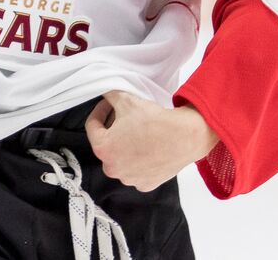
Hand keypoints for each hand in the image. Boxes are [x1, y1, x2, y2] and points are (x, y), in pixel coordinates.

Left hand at [85, 91, 219, 191]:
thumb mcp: (126, 100)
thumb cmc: (154, 120)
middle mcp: (112, 168)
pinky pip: (136, 170)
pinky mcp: (146, 184)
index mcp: (103, 148)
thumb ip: (109, 95)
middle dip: (113, 129)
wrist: (185, 136)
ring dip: (125, 145)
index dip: (100, 110)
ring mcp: (129, 179)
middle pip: (106, 143)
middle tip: (125, 116)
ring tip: (138, 132)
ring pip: (121, 158)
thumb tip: (104, 93)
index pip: (92, 126)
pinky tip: (148, 147)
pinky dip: (139, 159)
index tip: (109, 104)